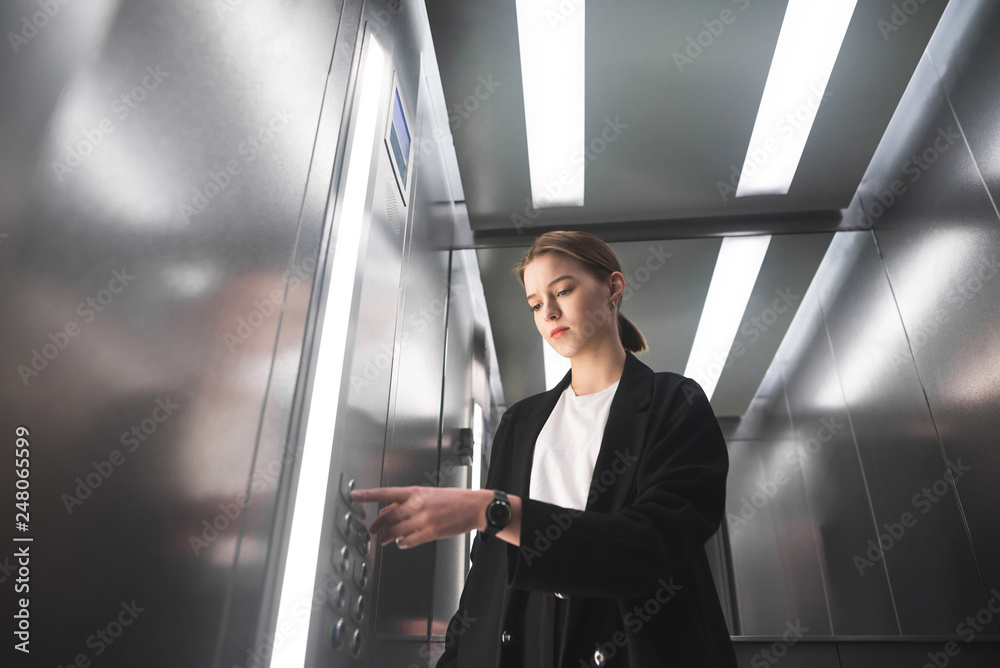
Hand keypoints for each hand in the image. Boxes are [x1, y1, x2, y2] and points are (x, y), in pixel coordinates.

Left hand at [350, 486, 490, 548]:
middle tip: (372, 529)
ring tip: (384, 539)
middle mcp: (418, 505)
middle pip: (389, 517)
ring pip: (396, 531)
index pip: (386, 493)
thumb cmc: (453, 499)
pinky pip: (409, 541)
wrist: (474, 507)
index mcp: (416, 492)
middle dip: (377, 525)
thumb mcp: (428, 494)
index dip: (369, 494)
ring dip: (387, 537)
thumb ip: (406, 502)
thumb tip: (387, 509)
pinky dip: (402, 543)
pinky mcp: (430, 533)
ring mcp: (424, 520)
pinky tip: (401, 543)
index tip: (355, 495)